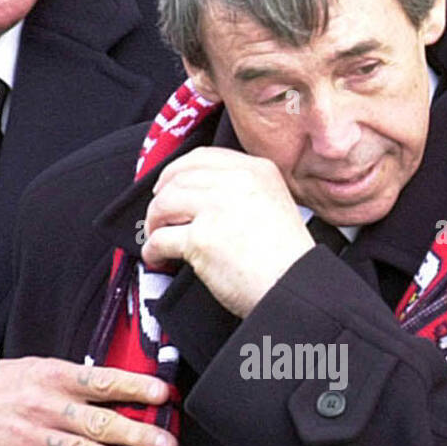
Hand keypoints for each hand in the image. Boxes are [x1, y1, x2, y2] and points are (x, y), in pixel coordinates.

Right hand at [0, 358, 177, 445]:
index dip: (133, 388)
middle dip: (135, 433)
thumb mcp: (43, 369)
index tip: (163, 394)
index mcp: (57, 378)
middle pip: (97, 421)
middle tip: (167, 444)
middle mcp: (48, 407)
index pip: (102, 381)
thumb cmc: (8, 386)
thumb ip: (82, 380)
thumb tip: (131, 387)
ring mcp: (33, 438)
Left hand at [142, 147, 314, 317]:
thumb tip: (199, 194)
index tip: (165, 186)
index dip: (175, 171)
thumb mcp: (274, 203)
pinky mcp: (201, 239)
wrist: (294, 287)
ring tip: (156, 237)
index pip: (202, 157)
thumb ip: (242, 191)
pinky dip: (152, 250)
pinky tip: (157, 258)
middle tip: (157, 217)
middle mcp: (236, 183)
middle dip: (160, 199)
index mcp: (256, 170)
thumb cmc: (286, 258)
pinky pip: (161, 239)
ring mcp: (216, 209)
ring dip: (154, 222)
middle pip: (178, 179)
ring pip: (164, 204)